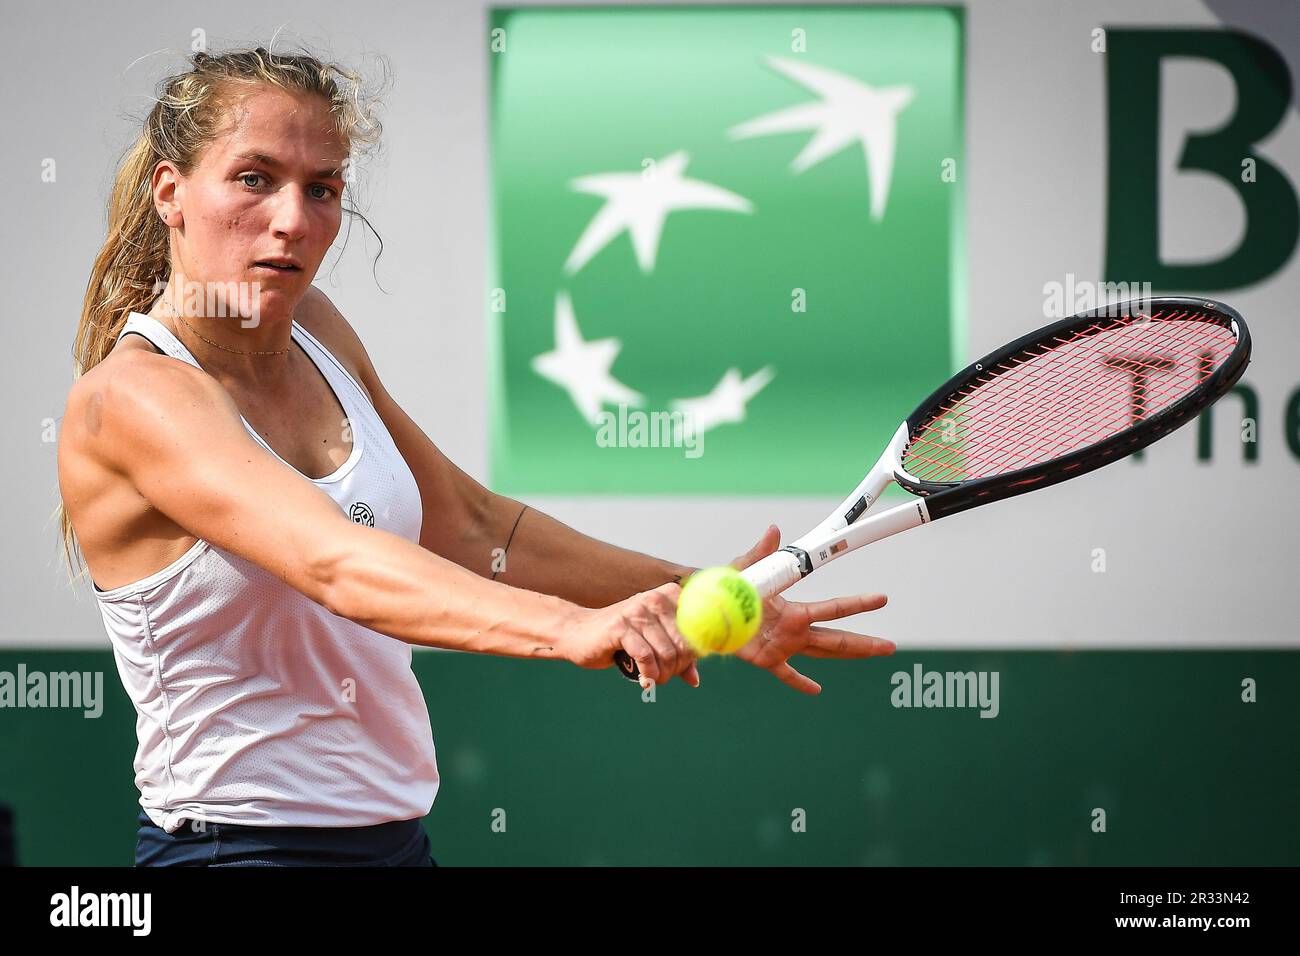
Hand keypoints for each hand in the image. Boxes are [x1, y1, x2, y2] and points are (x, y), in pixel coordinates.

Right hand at [565, 581, 699, 689]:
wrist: (577, 633)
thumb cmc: (619, 639)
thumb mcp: (652, 643)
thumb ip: (675, 656)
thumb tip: (695, 680)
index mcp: (667, 596)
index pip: (698, 627)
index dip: (695, 652)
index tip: (684, 665)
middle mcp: (654, 599)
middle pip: (684, 643)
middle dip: (678, 667)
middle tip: (665, 676)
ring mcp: (635, 611)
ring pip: (666, 653)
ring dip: (663, 675)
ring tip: (654, 679)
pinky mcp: (619, 626)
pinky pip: (646, 657)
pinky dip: (648, 674)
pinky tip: (644, 680)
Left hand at [728, 526, 894, 694]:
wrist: (707, 609)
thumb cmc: (727, 587)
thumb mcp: (744, 569)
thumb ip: (761, 553)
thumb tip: (774, 529)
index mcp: (794, 610)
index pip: (833, 609)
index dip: (857, 604)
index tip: (882, 599)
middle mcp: (795, 629)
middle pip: (837, 638)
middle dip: (864, 642)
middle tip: (890, 646)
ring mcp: (784, 646)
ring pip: (822, 654)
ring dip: (847, 656)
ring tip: (871, 657)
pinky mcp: (767, 659)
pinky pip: (787, 674)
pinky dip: (800, 682)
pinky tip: (816, 691)